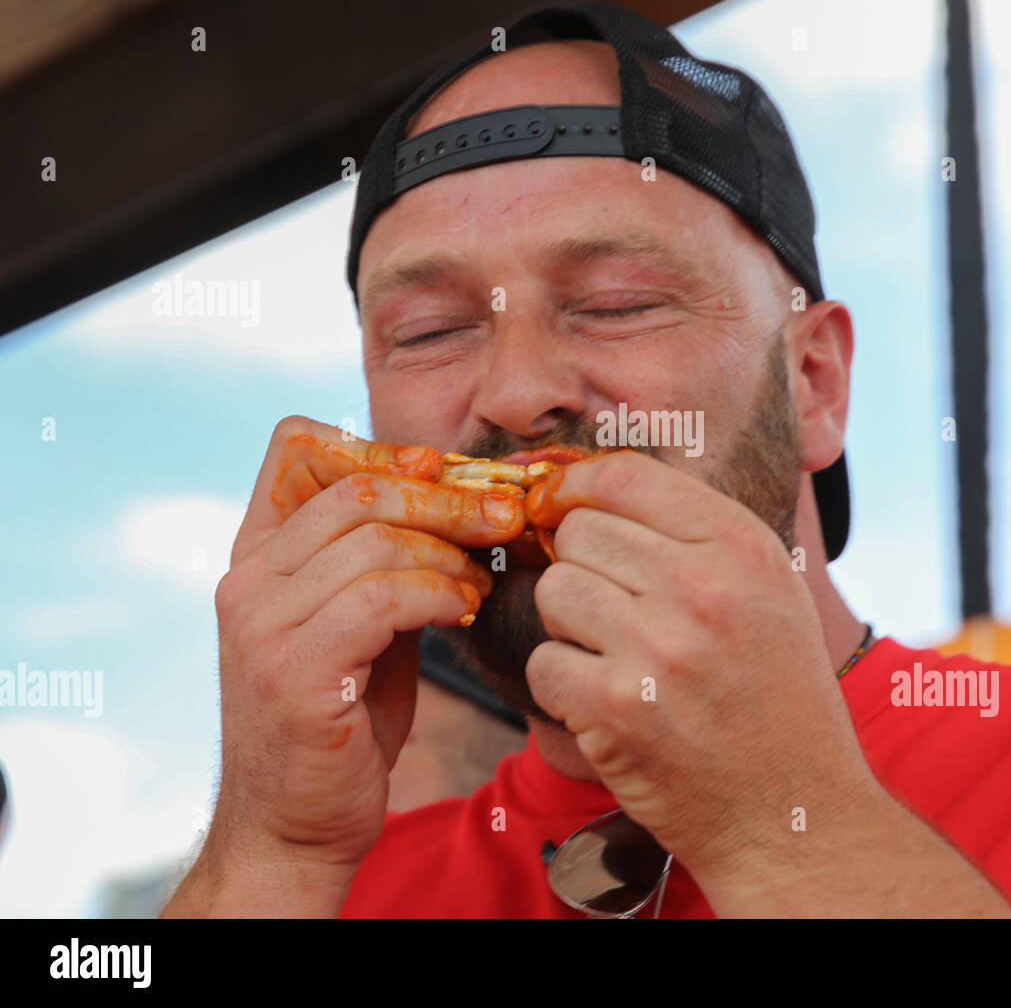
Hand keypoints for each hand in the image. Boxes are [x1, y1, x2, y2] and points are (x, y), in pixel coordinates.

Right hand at [198, 416, 523, 905]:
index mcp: (257, 555)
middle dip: (447, 496)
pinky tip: (460, 611)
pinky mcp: (292, 669)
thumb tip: (458, 498)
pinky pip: (383, 598)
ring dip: (451, 554)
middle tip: (502, 516)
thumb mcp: (360, 623)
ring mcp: (261, 623)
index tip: (441, 469)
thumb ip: (385, 562)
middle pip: (358, 487)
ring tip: (480, 582)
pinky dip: (439, 595)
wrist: (297, 825)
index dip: (378, 445)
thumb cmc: (343, 721)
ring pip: (376, 539)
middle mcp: (246, 578)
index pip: (296, 447)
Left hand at [524, 451, 870, 887]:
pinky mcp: (616, 709)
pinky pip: (544, 661)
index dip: (578, 486)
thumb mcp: (770, 592)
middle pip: (580, 532)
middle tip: (614, 613)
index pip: (625, 475)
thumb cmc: (778, 699)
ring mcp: (657, 647)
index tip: (562, 506)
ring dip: (570, 626)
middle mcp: (702, 586)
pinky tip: (607, 706)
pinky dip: (563, 687)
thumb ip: (698, 535)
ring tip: (616, 659)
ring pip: (554, 590)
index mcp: (743, 546)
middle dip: (583, 567)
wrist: (795, 814)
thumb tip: (597, 486)